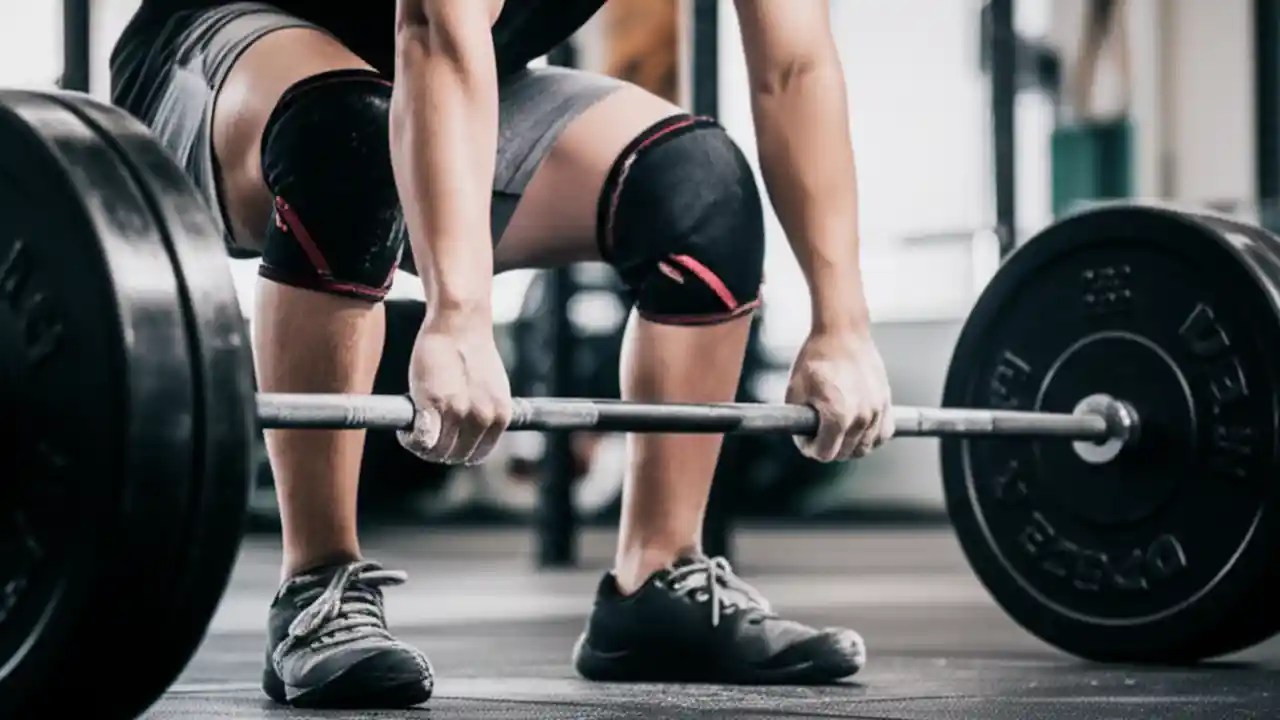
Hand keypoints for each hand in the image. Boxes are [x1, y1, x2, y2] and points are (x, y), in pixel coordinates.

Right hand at [397, 314, 512, 464]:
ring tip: (415, 430)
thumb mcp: (492, 389)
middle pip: (456, 455)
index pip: (477, 454)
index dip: (458, 450)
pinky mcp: (435, 404)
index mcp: (500, 416)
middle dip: (438, 451)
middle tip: (425, 435)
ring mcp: (459, 413)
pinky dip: (411, 440)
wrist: (459, 324)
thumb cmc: (471, 352)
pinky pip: (421, 439)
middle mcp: (483, 418)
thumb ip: (485, 413)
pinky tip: (407, 430)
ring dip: (422, 447)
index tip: (445, 441)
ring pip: (437, 451)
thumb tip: (473, 432)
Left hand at [785, 329, 893, 461]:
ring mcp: (877, 411)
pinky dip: (870, 437)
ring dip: (848, 444)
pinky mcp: (886, 403)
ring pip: (864, 447)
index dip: (810, 447)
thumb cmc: (816, 358)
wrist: (842, 333)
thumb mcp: (795, 392)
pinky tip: (857, 429)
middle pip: (845, 453)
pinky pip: (882, 434)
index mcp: (837, 416)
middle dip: (828, 446)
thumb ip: (799, 422)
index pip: (824, 454)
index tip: (805, 437)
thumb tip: (805, 439)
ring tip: (835, 430)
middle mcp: (861, 417)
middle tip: (817, 432)